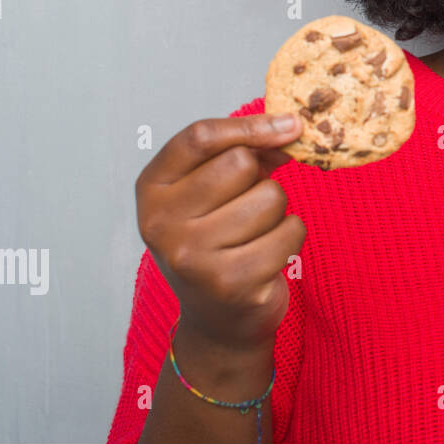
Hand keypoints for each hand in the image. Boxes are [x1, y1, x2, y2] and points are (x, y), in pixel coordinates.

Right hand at [135, 113, 307, 349]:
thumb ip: (242, 152)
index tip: (290, 124)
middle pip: (240, 163)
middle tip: (248, 206)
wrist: (218, 320)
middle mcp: (162, 224)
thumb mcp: (211, 191)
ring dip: (277, 211)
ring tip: (254, 235)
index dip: (251, 125)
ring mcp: (193, 258)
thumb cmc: (218, 240)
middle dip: (260, 178)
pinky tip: (267, 255)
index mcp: (152, 190)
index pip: (200, 137)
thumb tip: (289, 128)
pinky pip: (290, 231)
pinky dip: (290, 237)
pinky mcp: (232, 284)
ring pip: (271, 196)